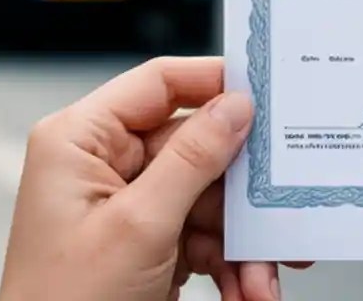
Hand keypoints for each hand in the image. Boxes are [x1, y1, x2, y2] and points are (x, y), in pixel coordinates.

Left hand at [0, 56, 306, 300]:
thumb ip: (192, 159)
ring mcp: (128, 205)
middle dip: (242, 195)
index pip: (160, 83)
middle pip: (197, 148)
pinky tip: (245, 289)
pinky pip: (205, 235)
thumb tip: (235, 106)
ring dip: (243, 243)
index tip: (269, 94)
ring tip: (262, 279)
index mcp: (81, 140)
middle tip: (281, 208)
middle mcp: (103, 164)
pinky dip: (231, 264)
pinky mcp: (147, 240)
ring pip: (210, 198)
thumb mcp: (139, 227)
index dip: (216, 82)